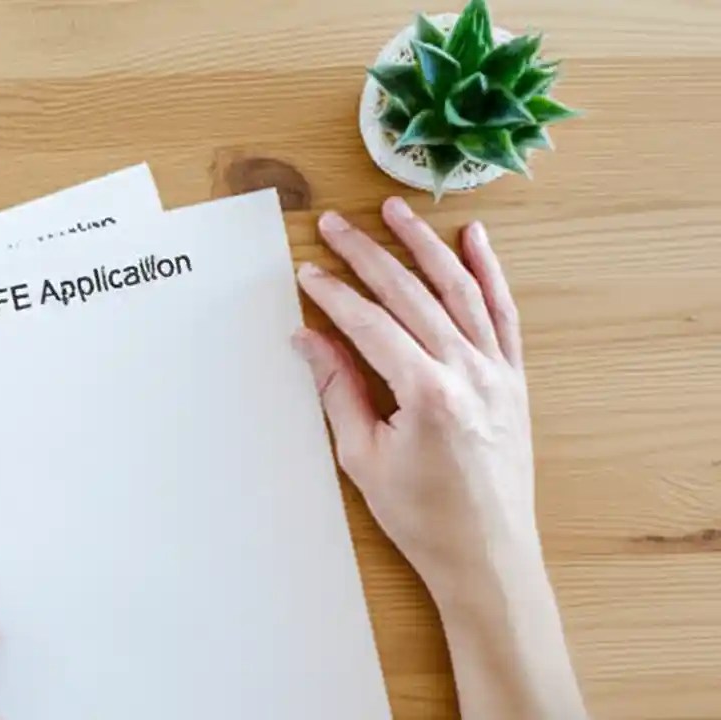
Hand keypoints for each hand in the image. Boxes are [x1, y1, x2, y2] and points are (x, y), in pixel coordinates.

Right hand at [295, 197, 585, 718]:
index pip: (371, 324)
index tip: (307, 271)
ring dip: (424, 245)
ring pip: (459, 290)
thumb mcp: (363, 458)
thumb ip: (338, 390)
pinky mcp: (513, 378)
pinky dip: (489, 272)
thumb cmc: (422, 517)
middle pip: (410, 295)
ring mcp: (497, 372)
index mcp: (427, 394)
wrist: (488, 554)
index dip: (334, 295)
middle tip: (333, 225)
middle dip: (367, 255)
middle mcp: (468, 372)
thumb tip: (309, 339)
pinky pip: (503, 313)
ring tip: (394, 210)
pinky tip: (474, 239)